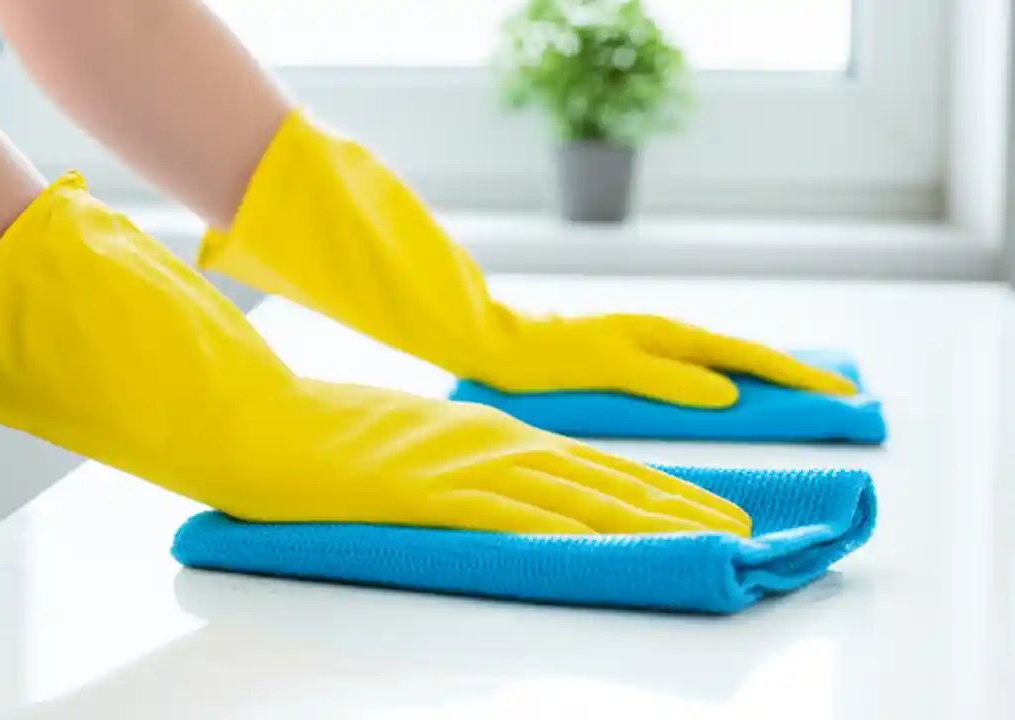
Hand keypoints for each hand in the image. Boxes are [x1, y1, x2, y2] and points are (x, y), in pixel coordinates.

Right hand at [244, 379, 751, 536]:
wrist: (273, 426)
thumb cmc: (348, 442)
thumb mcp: (436, 450)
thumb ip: (486, 470)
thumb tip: (530, 502)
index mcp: (504, 435)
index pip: (603, 467)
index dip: (666, 492)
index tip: (715, 511)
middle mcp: (502, 445)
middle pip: (609, 481)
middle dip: (682, 510)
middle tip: (741, 532)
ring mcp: (471, 466)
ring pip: (579, 498)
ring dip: (649, 524)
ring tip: (706, 542)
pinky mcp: (434, 493)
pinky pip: (510, 517)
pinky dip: (563, 533)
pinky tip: (604, 547)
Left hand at [472, 311, 858, 408]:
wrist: (503, 343)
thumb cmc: (553, 357)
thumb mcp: (614, 369)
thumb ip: (670, 381)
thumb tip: (730, 394)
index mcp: (671, 336)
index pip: (748, 359)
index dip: (795, 377)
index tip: (838, 391)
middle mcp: (671, 337)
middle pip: (748, 358)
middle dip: (795, 376)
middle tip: (842, 394)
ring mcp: (658, 347)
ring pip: (728, 363)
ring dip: (768, 379)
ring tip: (804, 395)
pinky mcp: (641, 359)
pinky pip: (704, 371)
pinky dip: (734, 381)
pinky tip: (739, 395)